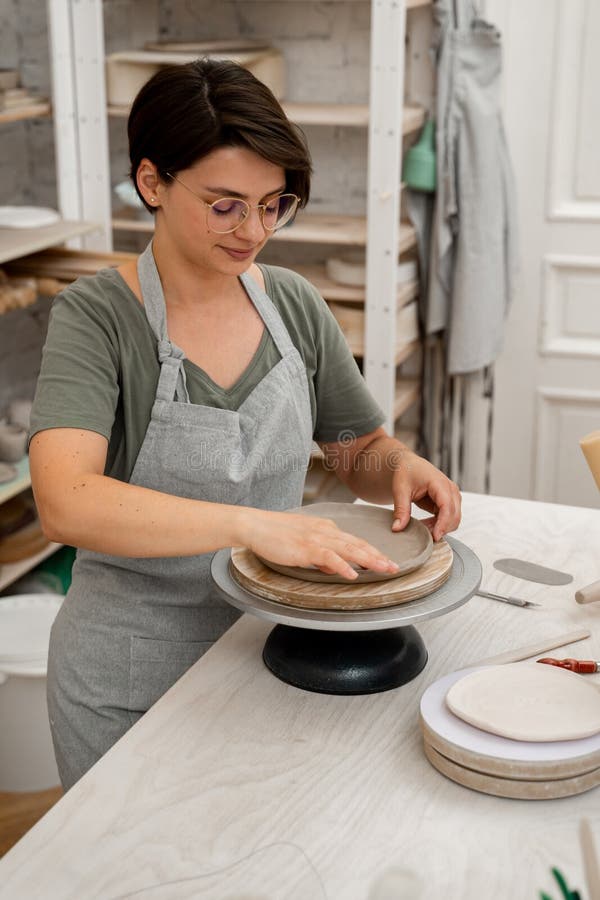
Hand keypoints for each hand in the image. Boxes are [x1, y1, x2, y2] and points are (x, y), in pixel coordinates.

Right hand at [241, 508, 400, 580]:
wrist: (255, 525)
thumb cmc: (275, 535)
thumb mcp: (303, 545)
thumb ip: (321, 555)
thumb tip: (336, 568)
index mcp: (326, 529)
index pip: (354, 541)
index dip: (372, 551)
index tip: (385, 560)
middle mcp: (325, 531)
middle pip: (357, 544)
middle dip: (378, 556)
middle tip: (395, 567)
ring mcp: (316, 538)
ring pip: (349, 549)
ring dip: (369, 560)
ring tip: (384, 569)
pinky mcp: (305, 547)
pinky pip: (328, 556)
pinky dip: (342, 565)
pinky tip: (352, 574)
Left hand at [389, 452, 460, 541]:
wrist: (409, 465)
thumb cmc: (407, 472)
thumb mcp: (400, 490)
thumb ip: (401, 509)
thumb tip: (397, 528)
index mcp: (440, 483)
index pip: (447, 506)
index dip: (443, 523)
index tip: (435, 536)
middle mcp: (450, 489)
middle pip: (454, 515)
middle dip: (441, 528)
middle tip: (423, 535)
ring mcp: (452, 496)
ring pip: (454, 519)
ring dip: (440, 527)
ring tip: (422, 529)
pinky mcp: (449, 502)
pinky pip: (449, 518)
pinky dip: (439, 525)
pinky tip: (426, 526)